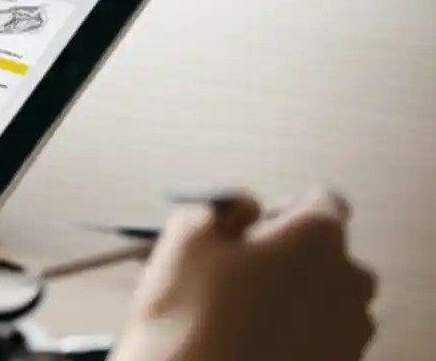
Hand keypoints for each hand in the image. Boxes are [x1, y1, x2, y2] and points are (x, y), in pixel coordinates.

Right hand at [111, 188, 376, 360]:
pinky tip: (251, 342)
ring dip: (290, 297)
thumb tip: (243, 207)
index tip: (249, 231)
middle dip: (287, 256)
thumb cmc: (191, 315)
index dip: (281, 210)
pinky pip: (321, 336)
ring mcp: (352, 331)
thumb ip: (224, 206)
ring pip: (323, 296)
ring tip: (239, 315)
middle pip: (324, 252)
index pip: (321, 200)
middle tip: (238, 274)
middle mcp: (350, 279)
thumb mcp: (189, 235)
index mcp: (318, 235)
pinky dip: (293, 334)